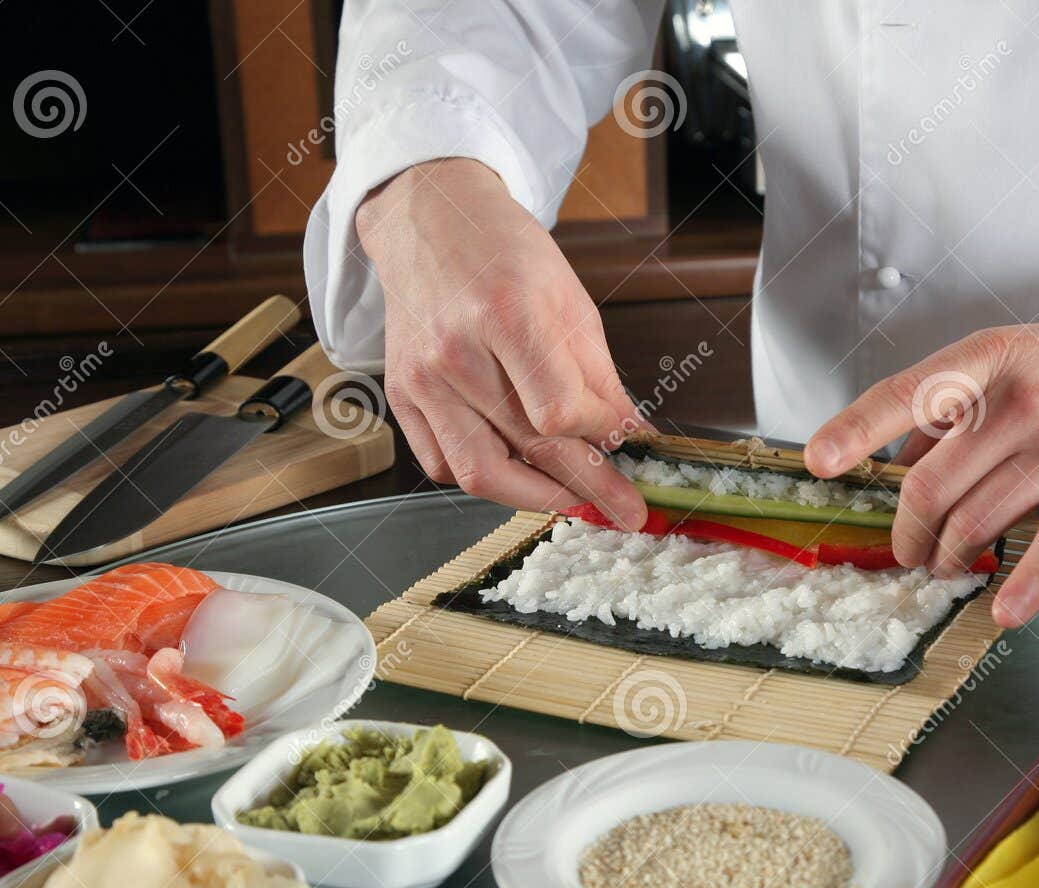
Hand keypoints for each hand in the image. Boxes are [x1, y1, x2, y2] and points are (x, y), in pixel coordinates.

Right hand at [356, 157, 647, 526]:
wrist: (430, 220)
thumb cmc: (505, 255)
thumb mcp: (570, 301)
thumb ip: (600, 377)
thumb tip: (633, 437)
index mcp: (506, 314)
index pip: (559, 412)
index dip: (600, 438)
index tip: (627, 445)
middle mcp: (455, 351)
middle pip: (529, 448)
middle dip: (589, 489)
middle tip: (627, 512)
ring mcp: (422, 379)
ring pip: (481, 473)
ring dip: (537, 499)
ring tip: (577, 502)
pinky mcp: (401, 396)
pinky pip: (443, 465)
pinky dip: (487, 480)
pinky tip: (519, 473)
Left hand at [804, 301, 1038, 628]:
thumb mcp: (1025, 353)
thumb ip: (965, 400)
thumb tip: (905, 451)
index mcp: (994, 359)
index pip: (906, 394)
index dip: (855, 431)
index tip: (818, 461)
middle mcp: (1023, 399)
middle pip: (932, 484)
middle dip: (910, 534)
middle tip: (910, 553)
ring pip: (980, 521)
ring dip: (956, 559)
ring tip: (953, 568)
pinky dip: (1024, 586)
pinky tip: (1006, 611)